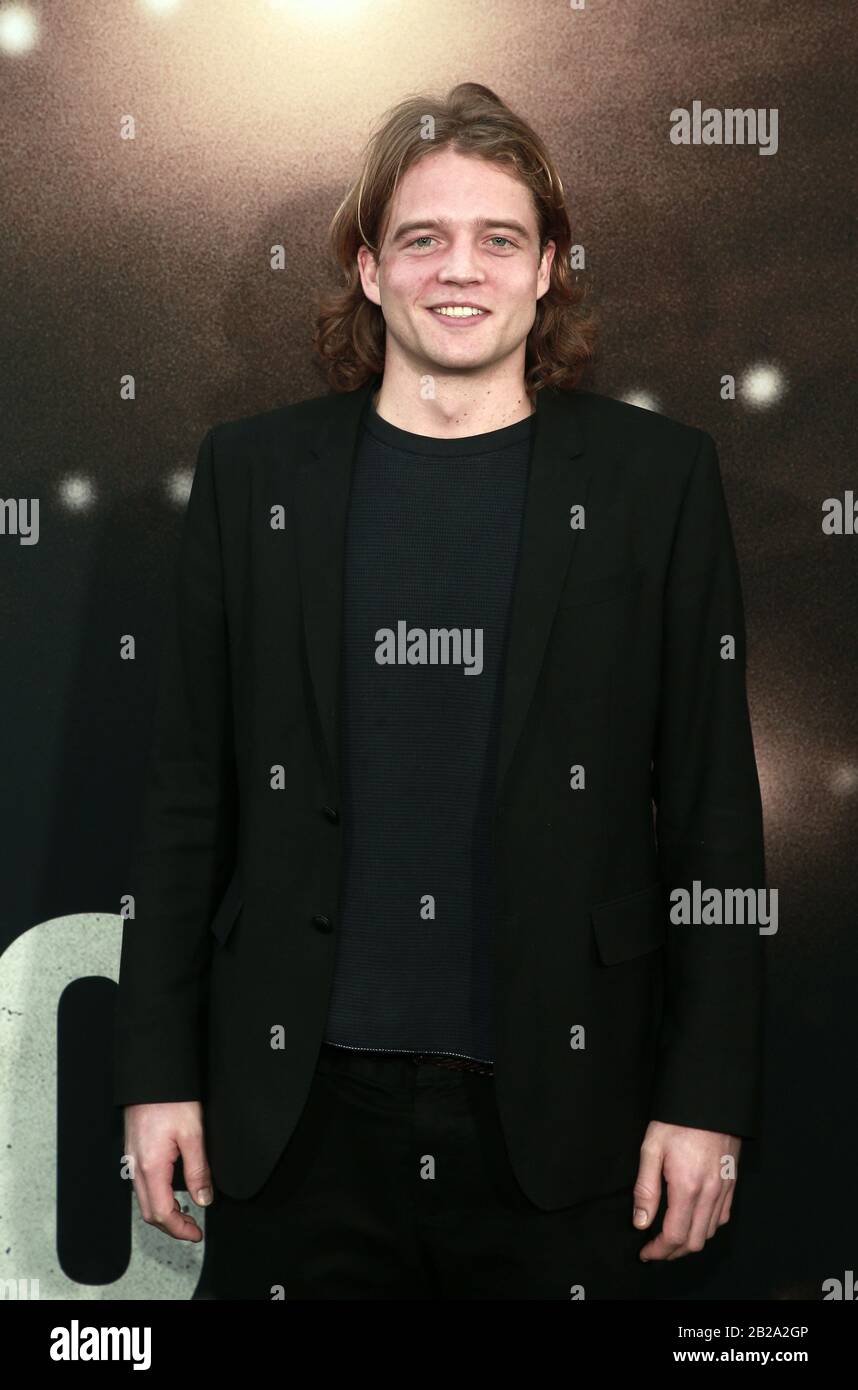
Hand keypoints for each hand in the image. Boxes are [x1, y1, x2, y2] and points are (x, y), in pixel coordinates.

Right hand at [123, 1100, 212, 1241]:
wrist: (150, 1076)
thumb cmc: (170, 1099)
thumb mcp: (193, 1134)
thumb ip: (198, 1170)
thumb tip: (204, 1199)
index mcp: (151, 1166)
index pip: (162, 1213)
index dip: (180, 1229)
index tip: (196, 1234)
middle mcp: (136, 1167)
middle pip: (149, 1212)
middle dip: (171, 1226)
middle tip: (193, 1228)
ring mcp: (132, 1160)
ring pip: (144, 1200)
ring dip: (164, 1213)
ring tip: (186, 1213)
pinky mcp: (133, 1152)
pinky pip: (141, 1185)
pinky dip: (156, 1197)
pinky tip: (171, 1192)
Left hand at [632, 1120, 739, 1260]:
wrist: (709, 1098)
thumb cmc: (676, 1120)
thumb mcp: (651, 1148)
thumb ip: (645, 1189)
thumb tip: (641, 1222)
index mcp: (687, 1187)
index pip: (674, 1235)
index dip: (658, 1251)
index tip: (645, 1253)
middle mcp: (710, 1193)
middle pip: (694, 1241)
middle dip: (673, 1252)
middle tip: (655, 1250)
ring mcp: (724, 1189)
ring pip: (709, 1232)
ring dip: (689, 1242)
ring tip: (670, 1238)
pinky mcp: (731, 1182)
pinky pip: (722, 1217)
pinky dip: (706, 1227)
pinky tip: (693, 1221)